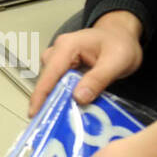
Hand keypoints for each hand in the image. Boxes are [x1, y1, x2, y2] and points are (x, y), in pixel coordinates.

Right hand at [28, 11, 144, 115]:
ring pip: (50, 84)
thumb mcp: (117, 61)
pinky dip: (61, 96)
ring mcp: (56, 59)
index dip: (41, 95)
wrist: (121, 35)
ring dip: (54, 99)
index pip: (50, 74)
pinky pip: (57, 84)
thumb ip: (98, 79)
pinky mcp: (60, 68)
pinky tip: (67, 106)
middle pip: (46, 80)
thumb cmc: (120, 43)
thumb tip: (79, 97)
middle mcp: (56, 51)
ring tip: (60, 117)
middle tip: (50, 122)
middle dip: (47, 101)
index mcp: (67, 46)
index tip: (34, 113)